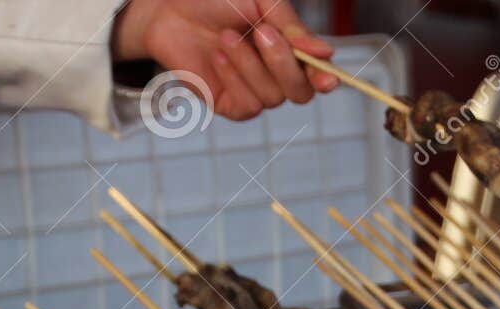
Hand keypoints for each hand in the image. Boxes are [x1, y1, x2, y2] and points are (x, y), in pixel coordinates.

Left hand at [112, 0, 338, 121]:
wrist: (171, 7)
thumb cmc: (218, 0)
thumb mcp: (263, 3)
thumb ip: (293, 28)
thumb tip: (325, 53)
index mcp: (290, 50)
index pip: (317, 74)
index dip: (325, 79)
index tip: (328, 79)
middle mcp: (275, 75)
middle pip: (299, 93)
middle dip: (283, 65)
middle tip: (262, 32)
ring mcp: (253, 92)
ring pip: (272, 98)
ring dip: (250, 65)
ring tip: (225, 36)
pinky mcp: (229, 104)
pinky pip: (247, 107)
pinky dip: (233, 79)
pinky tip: (217, 56)